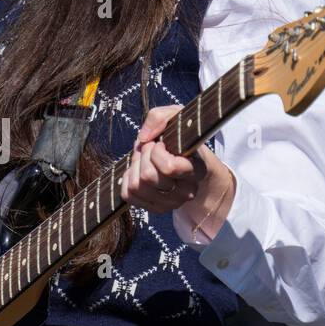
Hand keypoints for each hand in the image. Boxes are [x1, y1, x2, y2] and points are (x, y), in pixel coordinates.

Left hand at [120, 105, 234, 236]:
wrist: (189, 161)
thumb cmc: (181, 137)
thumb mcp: (176, 116)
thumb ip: (159, 117)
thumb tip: (143, 138)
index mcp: (196, 169)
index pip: (169, 168)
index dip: (157, 152)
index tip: (161, 144)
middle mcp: (187, 191)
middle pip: (148, 176)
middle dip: (143, 155)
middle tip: (150, 148)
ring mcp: (172, 203)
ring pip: (136, 186)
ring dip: (134, 166)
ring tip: (145, 158)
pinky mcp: (156, 208)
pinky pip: (128, 195)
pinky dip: (128, 179)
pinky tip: (139, 170)